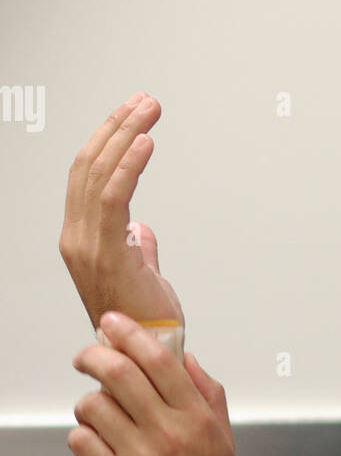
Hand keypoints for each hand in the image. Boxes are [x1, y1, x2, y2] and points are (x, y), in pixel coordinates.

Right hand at [59, 93, 184, 329]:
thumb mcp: (139, 272)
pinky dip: (130, 165)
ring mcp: (87, 245)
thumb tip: (140, 229)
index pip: (85, 175)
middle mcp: (76, 238)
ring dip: (126, 135)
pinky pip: (113, 197)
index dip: (107, 140)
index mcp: (81, 239)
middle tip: (145, 101)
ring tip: (150, 111)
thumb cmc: (145, 319)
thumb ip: (135, 246)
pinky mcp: (107, 253)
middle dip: (117, 127)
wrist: (148, 353)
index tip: (133, 114)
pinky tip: (147, 143)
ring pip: (99, 174)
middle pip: (88, 165)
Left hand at [67, 311, 252, 455]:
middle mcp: (170, 433)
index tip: (111, 321)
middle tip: (84, 356)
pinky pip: (82, 442)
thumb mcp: (223, 438)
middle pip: (119, 373)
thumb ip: (208, 393)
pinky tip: (92, 442)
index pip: (159, 358)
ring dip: (87, 404)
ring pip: (94, 406)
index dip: (129, 332)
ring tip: (94, 413)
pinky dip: (81, 436)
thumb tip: (186, 358)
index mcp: (197, 417)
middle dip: (92, 355)